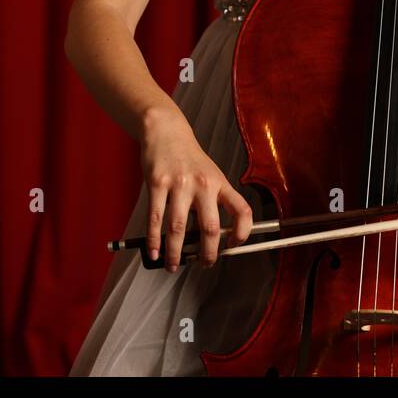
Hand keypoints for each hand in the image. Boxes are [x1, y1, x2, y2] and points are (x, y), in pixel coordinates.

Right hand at [139, 110, 254, 271]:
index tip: (234, 244)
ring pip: (179, 228)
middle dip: (208, 253)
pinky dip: (154, 240)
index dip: (243, 231)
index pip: (242, 210)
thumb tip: (208, 236)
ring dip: (176, 253)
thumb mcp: (210, 175)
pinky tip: (155, 251)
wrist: (166, 132)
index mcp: (220, 183)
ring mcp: (180, 185)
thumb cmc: (189, 157)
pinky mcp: (157, 184)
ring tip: (173, 265)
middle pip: (210, 228)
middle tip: (204, 264)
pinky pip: (156, 219)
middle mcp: (203, 185)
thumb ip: (212, 201)